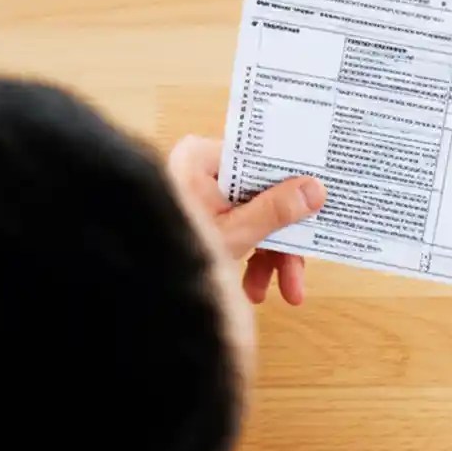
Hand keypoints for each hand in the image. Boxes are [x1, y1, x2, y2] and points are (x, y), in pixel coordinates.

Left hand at [167, 135, 325, 305]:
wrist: (133, 285)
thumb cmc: (172, 252)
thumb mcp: (235, 233)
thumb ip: (276, 210)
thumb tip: (314, 190)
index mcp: (202, 158)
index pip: (262, 160)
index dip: (293, 181)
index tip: (318, 198)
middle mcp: (201, 170)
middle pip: (261, 194)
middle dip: (280, 240)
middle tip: (297, 272)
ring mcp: (201, 194)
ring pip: (253, 216)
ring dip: (268, 256)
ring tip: (272, 292)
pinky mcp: (202, 215)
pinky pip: (238, 228)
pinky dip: (249, 256)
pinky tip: (252, 288)